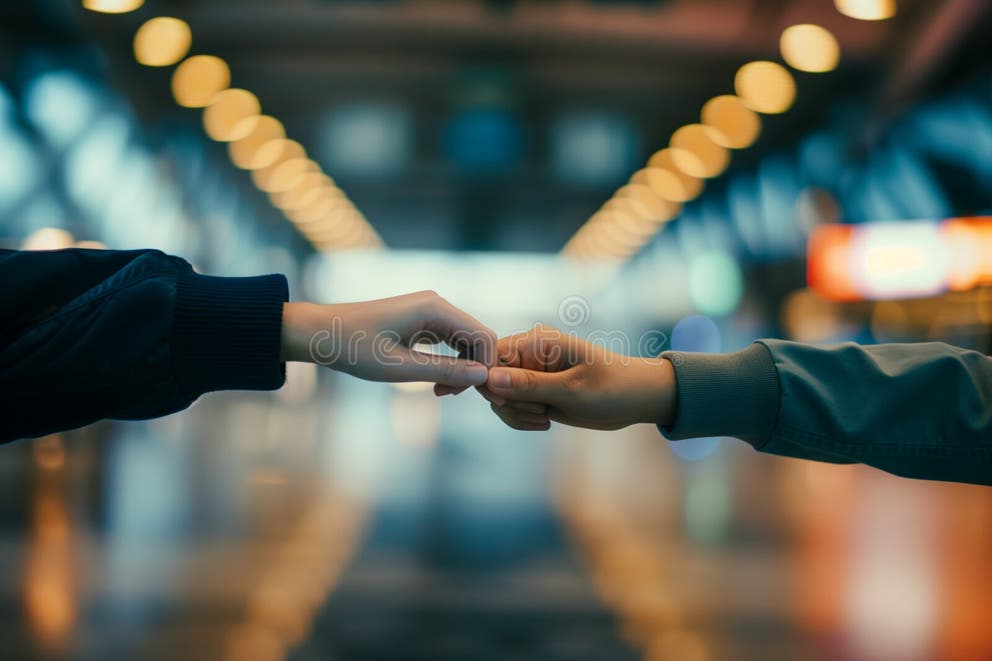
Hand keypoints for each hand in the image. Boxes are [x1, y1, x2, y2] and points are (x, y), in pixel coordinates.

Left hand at [280, 290, 496, 386]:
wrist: (318, 332)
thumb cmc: (353, 348)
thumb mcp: (400, 368)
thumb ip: (444, 371)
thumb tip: (482, 377)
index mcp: (435, 308)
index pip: (483, 336)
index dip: (487, 366)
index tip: (475, 395)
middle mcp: (437, 303)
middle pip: (477, 337)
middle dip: (473, 369)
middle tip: (449, 396)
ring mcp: (430, 309)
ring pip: (464, 341)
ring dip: (460, 367)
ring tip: (439, 392)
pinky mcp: (421, 319)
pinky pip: (448, 340)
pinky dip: (448, 361)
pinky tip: (433, 381)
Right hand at [478, 325, 675, 430]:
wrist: (636, 399)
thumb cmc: (612, 387)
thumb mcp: (572, 390)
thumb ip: (530, 385)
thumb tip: (489, 379)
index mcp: (537, 341)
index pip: (491, 356)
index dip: (490, 381)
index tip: (506, 403)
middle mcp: (529, 354)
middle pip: (490, 379)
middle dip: (507, 402)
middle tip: (538, 412)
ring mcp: (530, 373)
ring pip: (498, 396)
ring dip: (514, 413)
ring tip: (543, 418)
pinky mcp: (535, 390)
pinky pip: (510, 406)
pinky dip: (520, 418)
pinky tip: (544, 423)